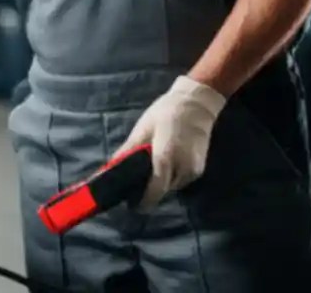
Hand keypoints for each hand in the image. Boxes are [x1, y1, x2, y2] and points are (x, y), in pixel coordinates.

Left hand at [113, 76, 226, 210]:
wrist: (197, 104)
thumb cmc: (165, 114)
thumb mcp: (142, 131)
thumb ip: (127, 152)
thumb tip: (110, 168)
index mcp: (165, 158)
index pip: (155, 190)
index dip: (142, 201)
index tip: (131, 205)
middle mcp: (183, 168)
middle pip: (162, 190)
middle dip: (148, 190)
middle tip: (134, 184)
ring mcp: (194, 170)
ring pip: (171, 186)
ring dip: (160, 183)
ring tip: (147, 170)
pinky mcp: (199, 169)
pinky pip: (180, 180)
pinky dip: (170, 177)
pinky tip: (162, 165)